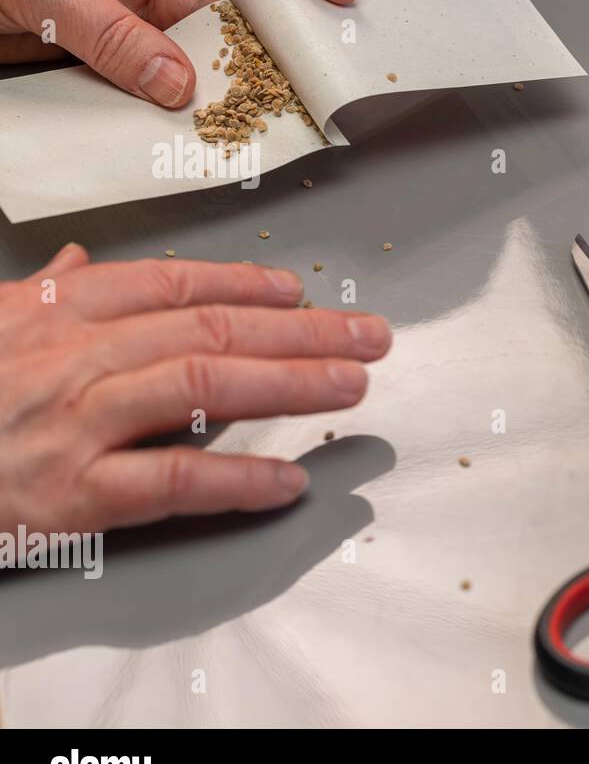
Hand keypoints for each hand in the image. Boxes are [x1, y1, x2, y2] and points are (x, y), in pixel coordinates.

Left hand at [0, 0, 359, 105]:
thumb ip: (108, 33)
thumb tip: (175, 85)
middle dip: (284, 5)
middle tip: (315, 50)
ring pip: (211, 23)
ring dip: (236, 60)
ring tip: (261, 94)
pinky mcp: (116, 32)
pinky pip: (170, 59)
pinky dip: (190, 88)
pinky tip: (207, 109)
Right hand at [0, 243, 390, 534]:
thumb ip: (43, 297)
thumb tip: (85, 268)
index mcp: (59, 316)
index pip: (175, 286)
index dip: (250, 284)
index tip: (304, 291)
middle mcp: (75, 357)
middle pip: (210, 329)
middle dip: (303, 331)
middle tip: (370, 334)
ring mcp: (74, 424)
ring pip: (203, 386)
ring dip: (291, 384)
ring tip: (353, 383)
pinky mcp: (68, 495)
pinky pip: (172, 482)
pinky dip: (238, 482)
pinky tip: (288, 481)